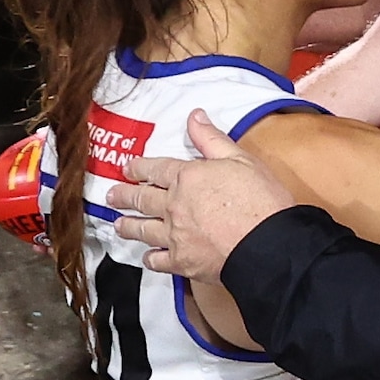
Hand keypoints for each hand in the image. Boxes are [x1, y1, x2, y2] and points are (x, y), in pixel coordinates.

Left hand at [118, 108, 294, 284]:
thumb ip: (212, 139)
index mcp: (187, 177)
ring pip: (143, 230)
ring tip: (119, 225)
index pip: (155, 169)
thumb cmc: (259, 201)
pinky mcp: (182, 262)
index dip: (138, 167)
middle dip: (124, 196)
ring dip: (129, 226)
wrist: (266, 245)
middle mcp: (173, 206)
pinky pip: (157, 261)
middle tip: (112, 196)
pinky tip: (148, 257)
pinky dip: (150, 259)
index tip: (127, 168)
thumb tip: (194, 117)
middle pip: (142, 199)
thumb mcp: (241, 159)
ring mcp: (175, 236)